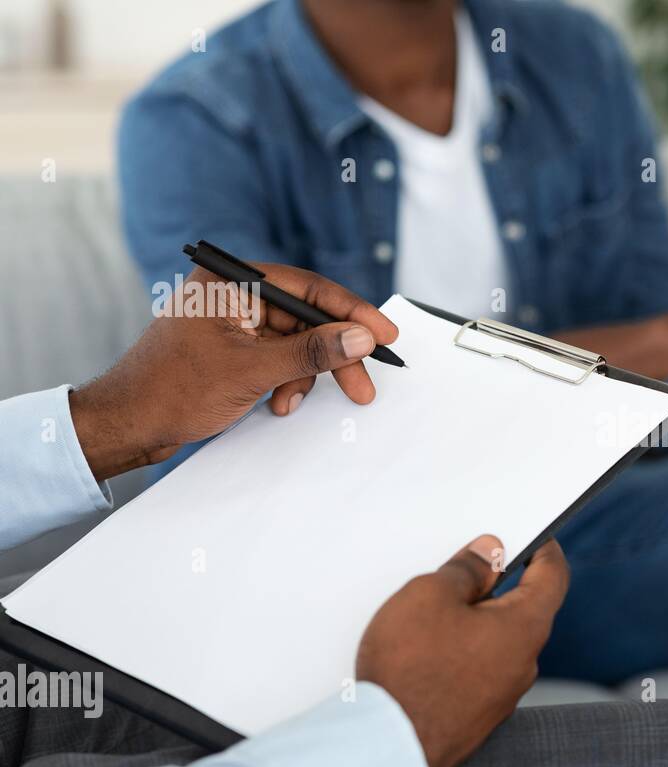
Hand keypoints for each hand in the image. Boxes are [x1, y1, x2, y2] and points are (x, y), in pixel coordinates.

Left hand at [68, 264, 398, 479]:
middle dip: (332, 354)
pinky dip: (286, 381)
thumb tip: (360, 337)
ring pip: (296, 343)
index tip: (383, 334)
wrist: (127, 425)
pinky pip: (279, 358)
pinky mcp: (233, 349)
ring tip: (292, 402)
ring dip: (305, 375)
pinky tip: (277, 402)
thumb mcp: (252, 371)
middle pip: (306, 318)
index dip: (351, 312)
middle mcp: (232, 295)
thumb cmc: (172, 390)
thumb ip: (312, 352)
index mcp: (230, 282)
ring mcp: (232, 323)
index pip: (308, 287)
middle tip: (363, 384)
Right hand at [356, 536, 569, 766]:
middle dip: (495, 586)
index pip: (553, 577)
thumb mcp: (430, 596)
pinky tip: (425, 653)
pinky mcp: (477, 717)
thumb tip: (491, 553)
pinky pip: (477, 672)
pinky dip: (459, 654)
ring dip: (473, 623)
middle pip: (521, 610)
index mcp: (525, 628)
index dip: (545, 550)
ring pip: (495, 643)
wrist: (388, 748)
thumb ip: (467, 570)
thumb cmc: (410, 669)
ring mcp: (502, 696)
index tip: (535, 537)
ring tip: (430, 615)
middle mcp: (523, 664)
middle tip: (463, 570)